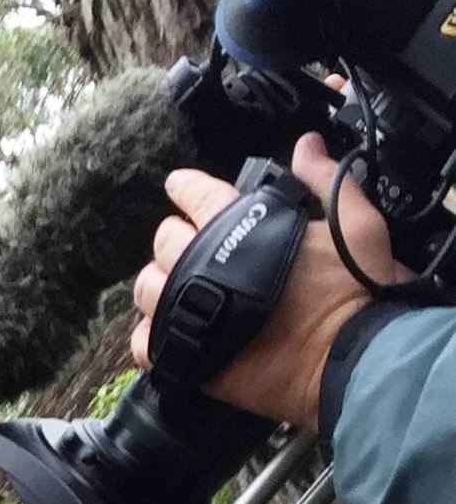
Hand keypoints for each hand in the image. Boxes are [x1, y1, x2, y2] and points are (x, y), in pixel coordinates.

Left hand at [131, 132, 405, 429]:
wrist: (352, 359)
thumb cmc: (357, 291)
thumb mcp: (356, 224)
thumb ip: (325, 180)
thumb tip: (305, 144)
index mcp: (238, 226)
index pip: (196, 194)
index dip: (186, 187)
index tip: (179, 187)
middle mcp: (202, 266)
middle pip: (165, 241)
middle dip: (175, 239)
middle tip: (190, 247)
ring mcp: (192, 313)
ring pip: (148, 289)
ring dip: (159, 284)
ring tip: (177, 289)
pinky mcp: (190, 358)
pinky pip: (147, 344)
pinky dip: (152, 337)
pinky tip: (171, 333)